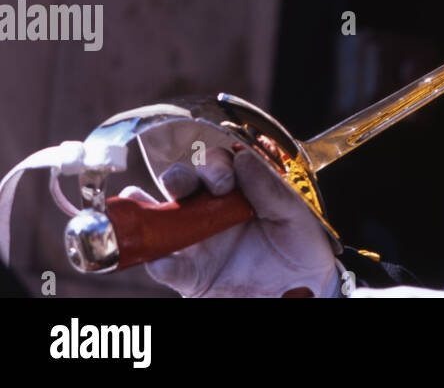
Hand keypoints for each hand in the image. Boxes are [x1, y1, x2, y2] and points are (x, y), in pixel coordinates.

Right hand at [123, 137, 338, 298]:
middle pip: (182, 185)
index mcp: (237, 190)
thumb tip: (243, 157)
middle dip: (178, 178)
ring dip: (149, 211)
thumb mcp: (295, 213)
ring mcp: (196, 242)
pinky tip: (162, 260)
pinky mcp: (191, 276)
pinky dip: (162, 264)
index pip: (215, 165)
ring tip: (140, 204)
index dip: (213, 164)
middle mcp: (209, 210)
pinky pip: (170, 268)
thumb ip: (270, 188)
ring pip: (163, 221)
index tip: (224, 178)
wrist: (301, 288)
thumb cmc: (300, 244)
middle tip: (186, 185)